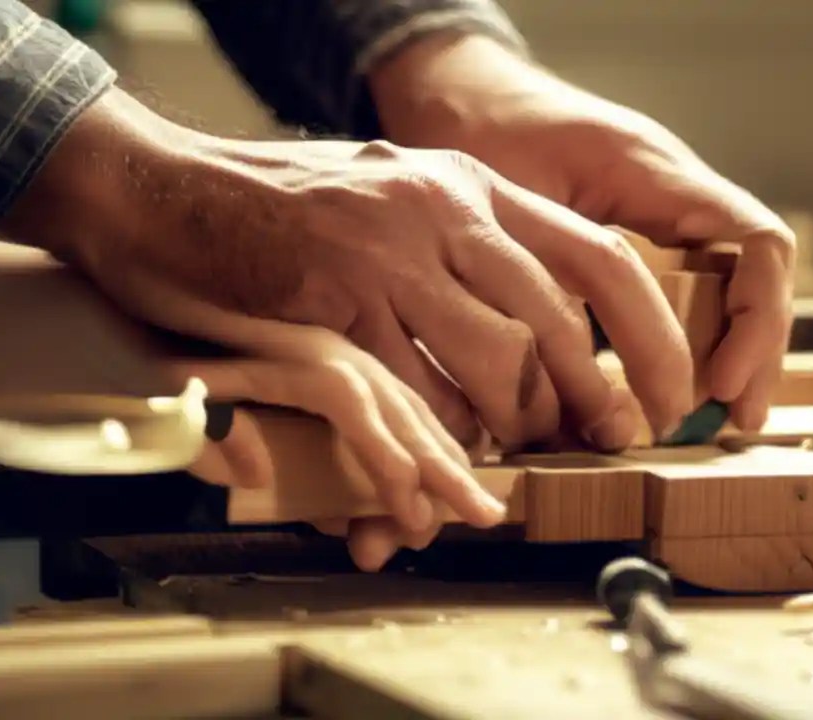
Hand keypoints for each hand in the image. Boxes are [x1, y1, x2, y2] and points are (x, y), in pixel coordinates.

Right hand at [0, 86, 691, 536]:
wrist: (156, 187)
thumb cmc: (276, 204)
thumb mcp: (389, 198)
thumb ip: (457, 251)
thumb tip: (529, 330)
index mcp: (468, 183)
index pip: (597, 258)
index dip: (646, 334)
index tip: (656, 393)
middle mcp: (440, 206)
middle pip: (552, 322)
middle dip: (585, 400)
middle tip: (598, 445)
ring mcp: (387, 249)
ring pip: (491, 362)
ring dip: (503, 430)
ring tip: (500, 467)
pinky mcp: (330, 298)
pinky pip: (409, 389)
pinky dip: (427, 442)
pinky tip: (428, 470)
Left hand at [372, 35, 795, 429]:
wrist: (461, 96)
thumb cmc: (480, 131)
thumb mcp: (509, 196)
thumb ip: (548, 268)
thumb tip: (570, 364)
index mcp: (657, 174)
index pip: (756, 243)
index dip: (757, 320)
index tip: (721, 384)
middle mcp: (677, 191)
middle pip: (758, 275)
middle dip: (755, 352)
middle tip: (730, 423)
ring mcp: (665, 212)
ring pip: (731, 286)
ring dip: (728, 352)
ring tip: (709, 419)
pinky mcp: (642, 233)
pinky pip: (691, 287)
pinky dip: (689, 339)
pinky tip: (667, 388)